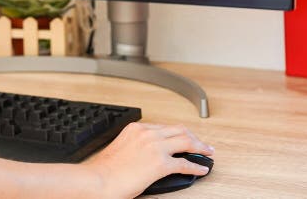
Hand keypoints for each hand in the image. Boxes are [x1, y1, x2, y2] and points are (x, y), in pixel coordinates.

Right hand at [87, 122, 213, 197]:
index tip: (184, 137)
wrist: (97, 180)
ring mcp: (155, 147)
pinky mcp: (160, 164)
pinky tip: (202, 169)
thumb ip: (135, 146)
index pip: (164, 127)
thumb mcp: (120, 148)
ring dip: (200, 147)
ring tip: (208, 152)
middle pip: (179, 130)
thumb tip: (146, 155)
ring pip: (186, 141)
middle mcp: (147, 133)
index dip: (178, 132)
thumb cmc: (104, 170)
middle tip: (202, 144)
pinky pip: (185, 163)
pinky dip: (196, 166)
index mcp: (136, 129)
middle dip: (193, 136)